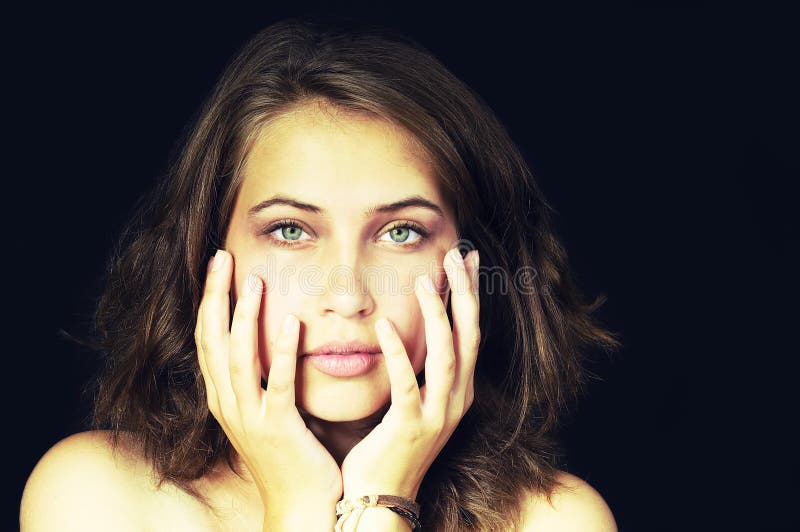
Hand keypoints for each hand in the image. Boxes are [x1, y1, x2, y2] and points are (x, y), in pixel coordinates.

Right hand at [194, 250, 341, 527]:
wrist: (302, 506)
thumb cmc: (290, 457)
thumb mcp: (267, 413)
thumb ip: (263, 379)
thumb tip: (272, 338)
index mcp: (225, 399)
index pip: (208, 340)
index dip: (211, 301)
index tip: (219, 267)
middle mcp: (229, 405)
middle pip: (213, 341)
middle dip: (217, 297)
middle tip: (224, 257)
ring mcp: (250, 418)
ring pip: (239, 358)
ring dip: (245, 316)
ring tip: (254, 280)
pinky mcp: (278, 428)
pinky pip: (278, 383)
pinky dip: (283, 350)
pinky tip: (291, 321)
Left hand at [340, 247, 480, 499]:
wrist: (381, 496)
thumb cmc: (391, 446)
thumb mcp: (414, 403)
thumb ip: (417, 369)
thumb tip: (405, 327)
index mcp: (459, 391)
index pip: (471, 333)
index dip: (471, 295)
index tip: (468, 260)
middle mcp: (456, 400)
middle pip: (468, 336)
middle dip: (465, 293)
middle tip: (457, 255)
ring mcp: (437, 414)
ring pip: (447, 355)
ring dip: (438, 315)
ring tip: (425, 281)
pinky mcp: (410, 426)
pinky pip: (407, 382)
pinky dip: (398, 352)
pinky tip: (386, 324)